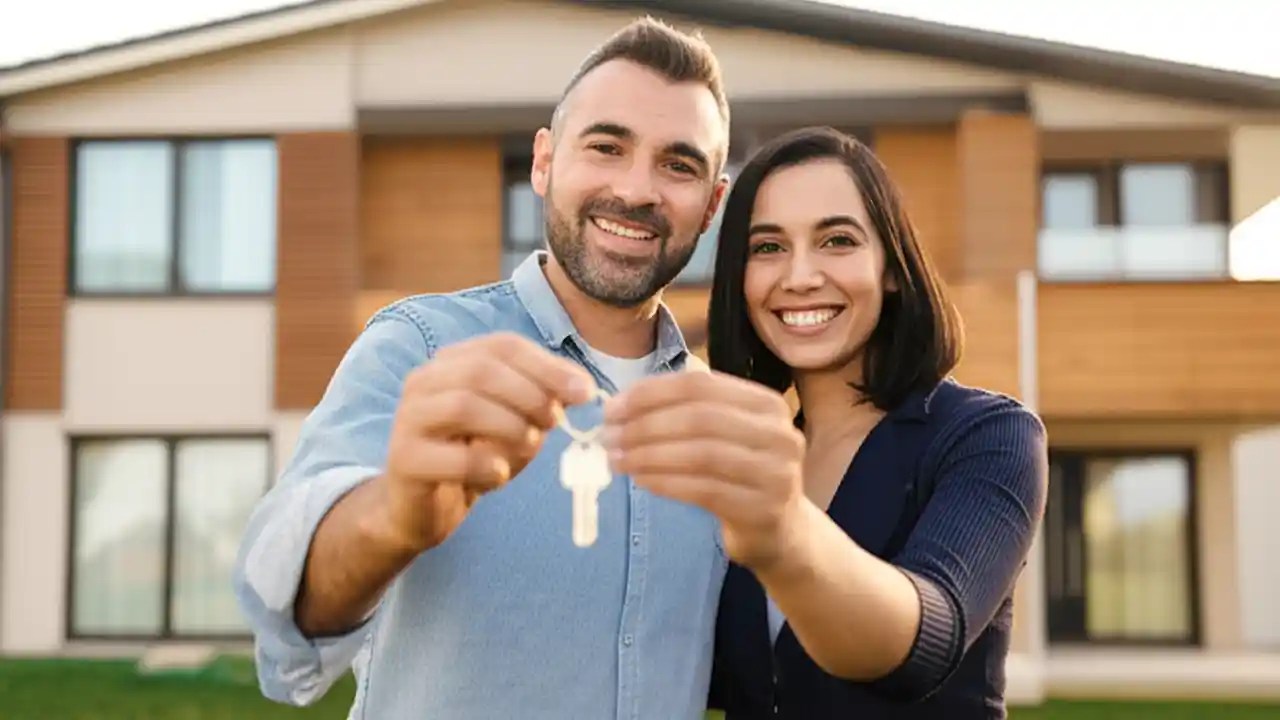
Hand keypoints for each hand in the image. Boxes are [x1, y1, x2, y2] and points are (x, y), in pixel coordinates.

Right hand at [381, 332, 594, 550]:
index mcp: (453, 362)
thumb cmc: (472, 455)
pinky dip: (486, 466)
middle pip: (482, 371)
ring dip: (510, 427)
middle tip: (555, 422)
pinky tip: (499, 475)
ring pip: (463, 406)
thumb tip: (580, 387)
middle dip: (530, 395)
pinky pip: (452, 457)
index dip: (548, 366)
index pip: (503, 346)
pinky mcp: (404, 460)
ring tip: (529, 447)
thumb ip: (542, 399)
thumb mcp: (514, 421)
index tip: (585, 392)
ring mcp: (410, 419)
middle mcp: (425, 382)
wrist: (422, 505)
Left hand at [602, 371, 805, 569]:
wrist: (779, 530)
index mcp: (765, 403)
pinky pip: (705, 490)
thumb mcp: (722, 433)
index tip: (612, 408)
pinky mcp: (764, 509)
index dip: (651, 393)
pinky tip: (642, 481)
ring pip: (702, 454)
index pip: (700, 385)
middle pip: (700, 417)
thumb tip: (621, 404)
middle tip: (609, 437)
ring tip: (619, 461)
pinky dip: (667, 483)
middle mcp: (778, 433)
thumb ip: (685, 411)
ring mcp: (776, 472)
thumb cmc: (738, 474)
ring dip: (650, 456)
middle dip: (646, 426)